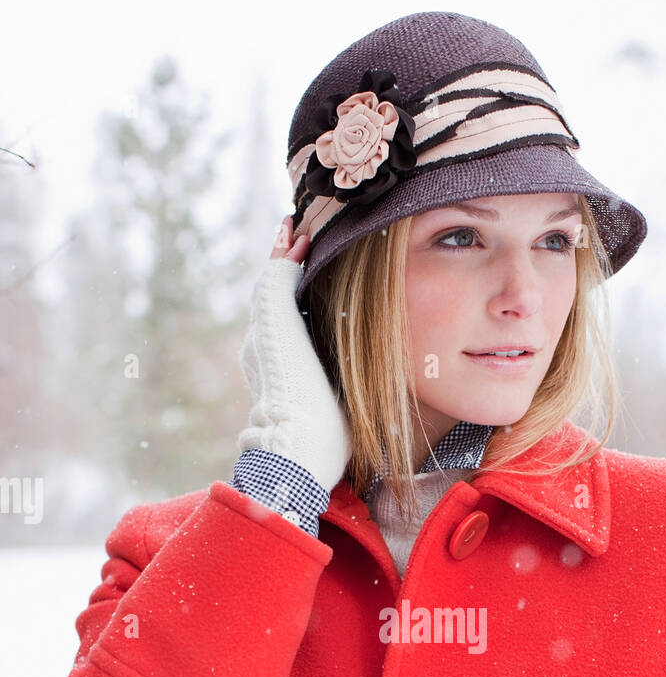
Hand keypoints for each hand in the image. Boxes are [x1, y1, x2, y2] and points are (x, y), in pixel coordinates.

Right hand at [237, 216, 352, 493]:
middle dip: (292, 270)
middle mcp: (264, 345)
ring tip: (302, 230)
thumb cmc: (328, 442)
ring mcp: (264, 328)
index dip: (306, 300)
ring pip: (275, 281)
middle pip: (281, 296)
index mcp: (281, 366)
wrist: (301, 446)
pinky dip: (286, 252)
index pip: (294, 322)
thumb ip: (354, 390)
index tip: (323, 284)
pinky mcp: (271, 315)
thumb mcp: (344, 407)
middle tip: (306, 242)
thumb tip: (389, 398)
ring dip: (287, 254)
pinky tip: (301, 234)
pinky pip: (278, 273)